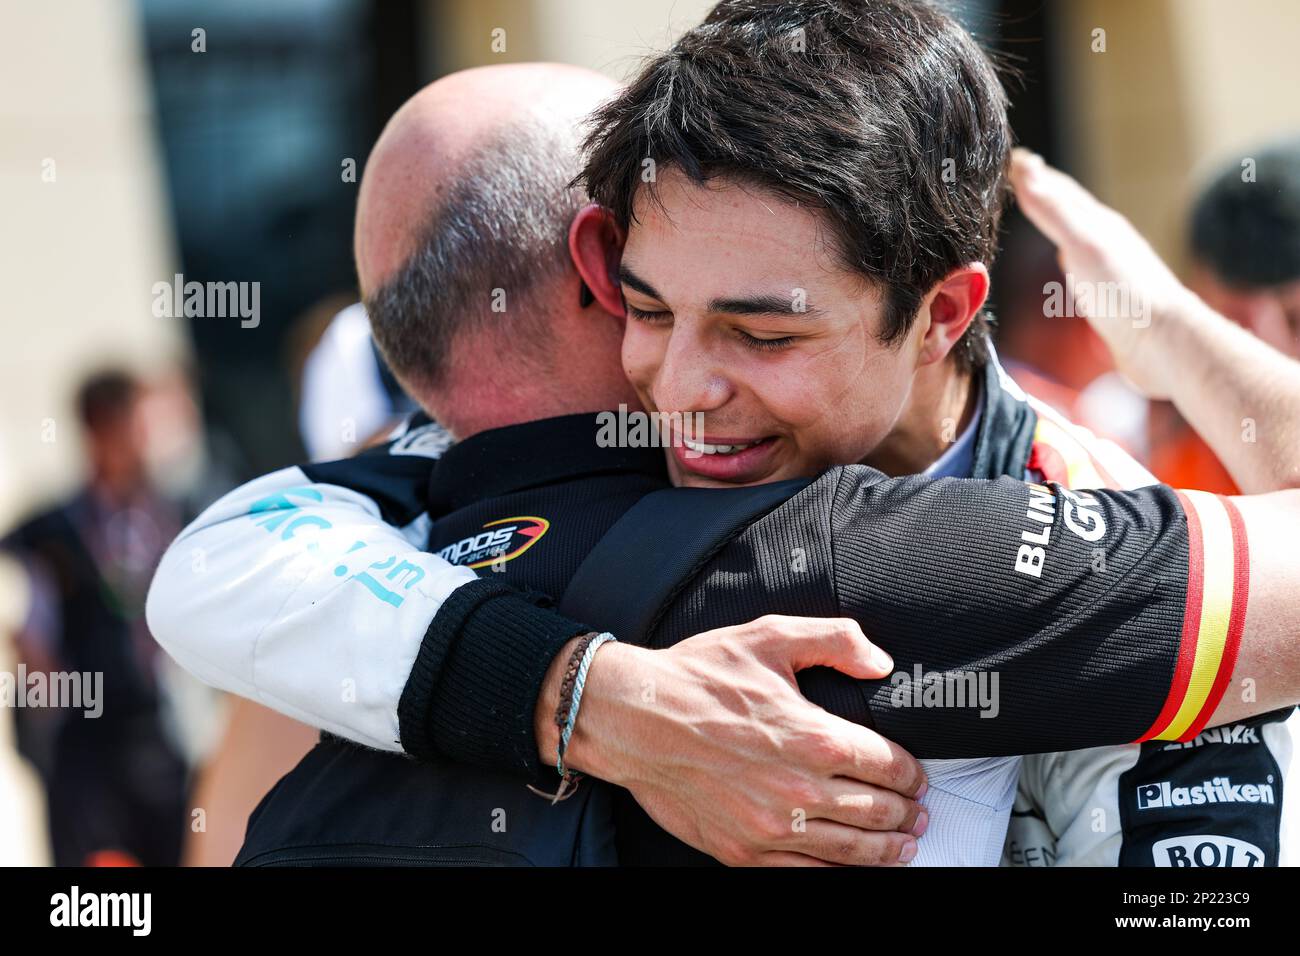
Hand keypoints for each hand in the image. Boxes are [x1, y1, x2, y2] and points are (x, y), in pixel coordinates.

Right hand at [547, 615, 928, 865]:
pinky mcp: (743, 850)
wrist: (633, 719)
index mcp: (813, 737)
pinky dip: (837, 871)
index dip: (911, 774)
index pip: (886, 765)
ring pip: (849, 850)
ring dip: (885, 851)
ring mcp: (770, 827)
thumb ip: (834, 640)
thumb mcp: (768, 637)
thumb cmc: (696, 678)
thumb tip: (878, 661)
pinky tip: (849, 865)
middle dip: (905, 815)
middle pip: (877, 812)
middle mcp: (799, 789)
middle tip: (917, 815)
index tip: (916, 777)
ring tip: (901, 847)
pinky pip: (805, 871)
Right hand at [1010, 148, 1202, 398]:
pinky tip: (1067, 263)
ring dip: (1056, 220)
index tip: (1008, 156)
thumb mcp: (1083, 244)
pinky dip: (1065, 254)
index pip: (1058, 189)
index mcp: (1098, 224)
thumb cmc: (1125, 294)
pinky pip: (1080, 265)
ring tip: (1038, 212)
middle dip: (1044, 189)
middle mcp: (1105, 241)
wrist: (1164, 345)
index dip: (1032, 172)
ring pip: (1075, 235)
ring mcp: (1108, 269)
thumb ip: (1053, 210)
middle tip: (1019, 174)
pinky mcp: (1108, 298)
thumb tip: (1024, 168)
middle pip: (1069, 207)